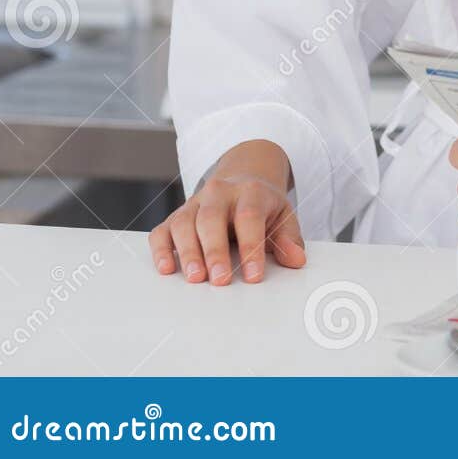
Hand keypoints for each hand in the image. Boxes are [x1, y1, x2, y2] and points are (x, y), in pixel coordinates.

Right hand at [148, 139, 303, 284]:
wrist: (243, 179)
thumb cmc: (262, 205)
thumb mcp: (283, 215)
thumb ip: (289, 238)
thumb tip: (296, 259)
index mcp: (250, 191)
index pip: (248, 217)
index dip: (251, 247)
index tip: (253, 276)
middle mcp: (219, 192)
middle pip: (211, 219)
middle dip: (215, 251)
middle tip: (220, 279)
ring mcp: (194, 203)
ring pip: (184, 223)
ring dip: (188, 253)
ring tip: (196, 278)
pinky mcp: (175, 216)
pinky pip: (162, 231)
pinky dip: (161, 250)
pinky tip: (167, 268)